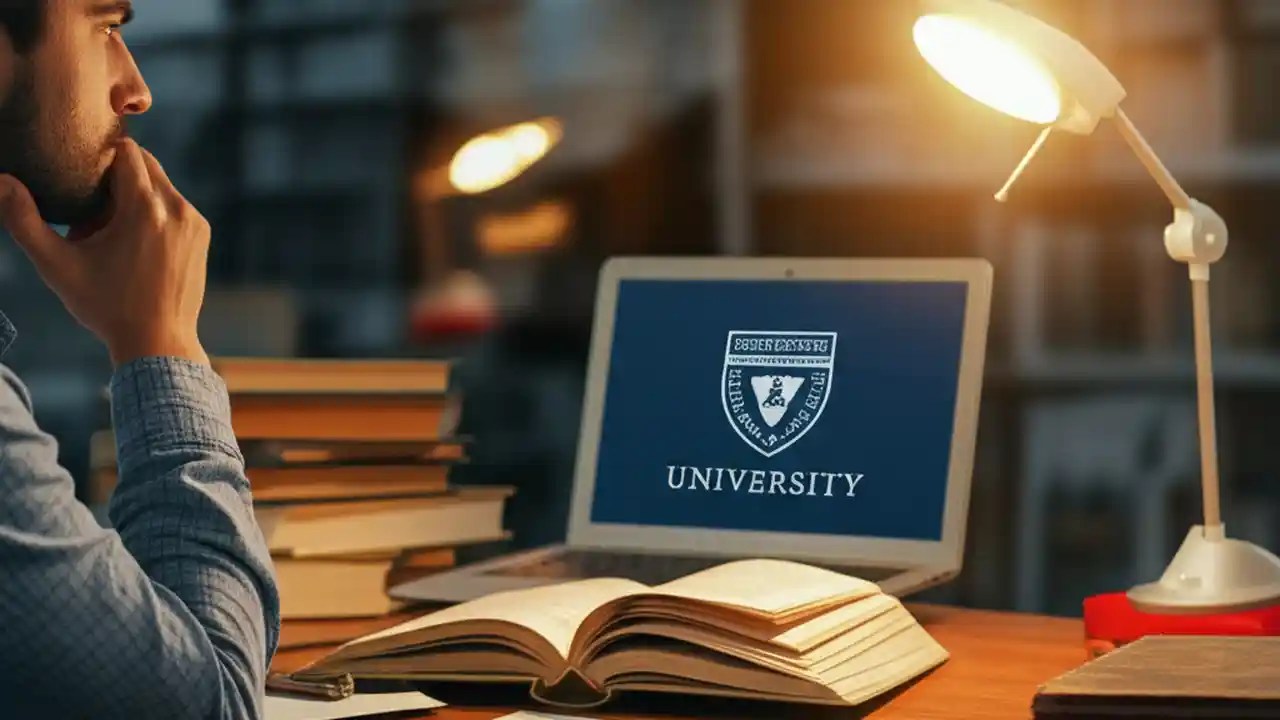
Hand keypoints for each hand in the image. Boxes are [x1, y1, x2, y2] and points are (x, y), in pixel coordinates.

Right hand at [0, 139, 210, 366]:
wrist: (158, 342)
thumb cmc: (106, 307)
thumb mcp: (57, 265)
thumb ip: (24, 220)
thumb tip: (0, 181)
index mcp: (145, 209)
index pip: (127, 151)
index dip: (101, 155)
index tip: (81, 172)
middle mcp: (178, 209)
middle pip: (145, 164)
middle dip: (115, 176)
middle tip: (90, 208)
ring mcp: (195, 222)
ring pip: (160, 185)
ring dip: (134, 194)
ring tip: (108, 230)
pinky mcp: (202, 235)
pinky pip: (175, 206)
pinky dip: (154, 212)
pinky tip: (132, 242)